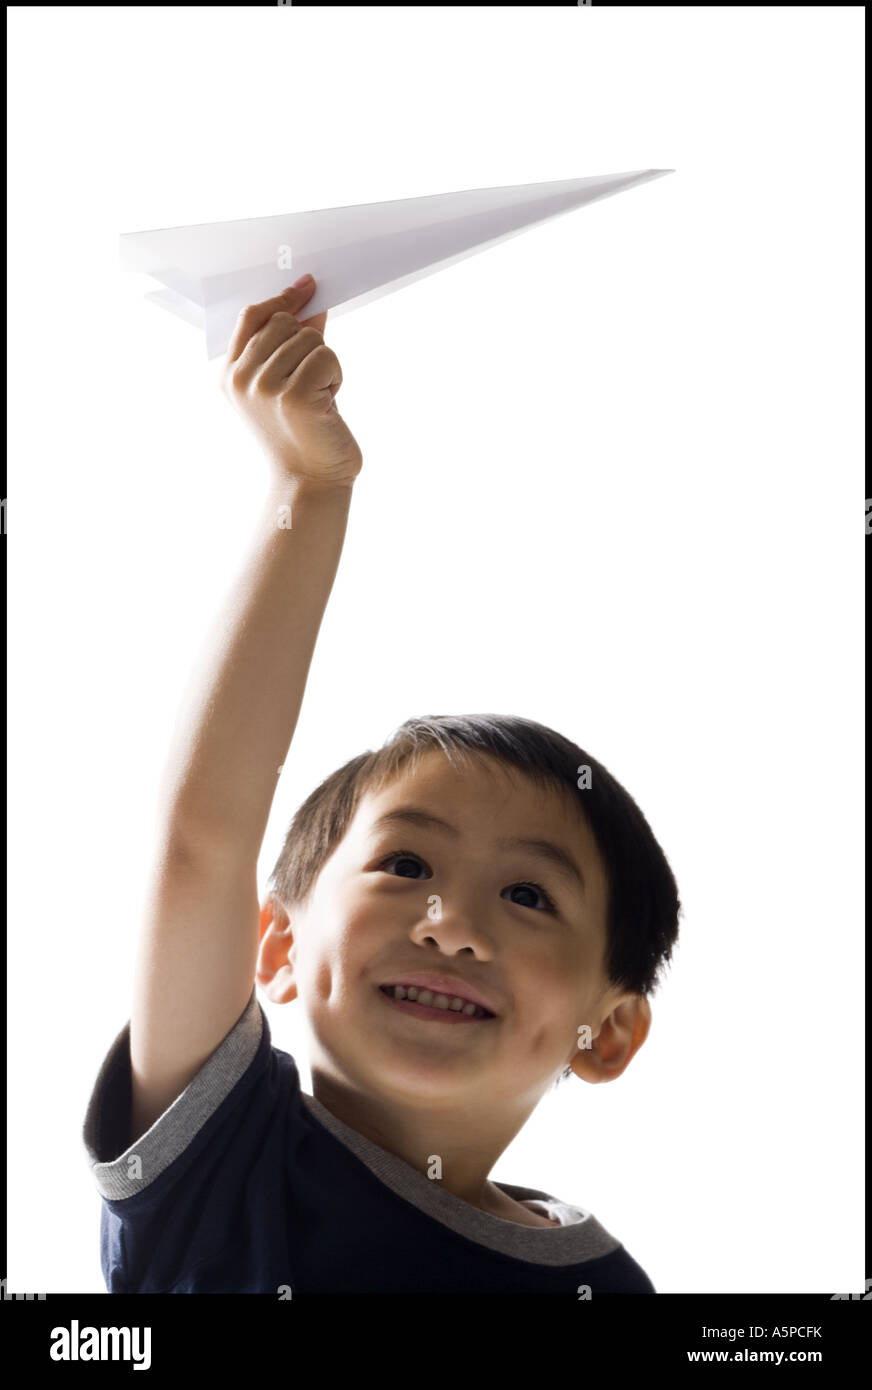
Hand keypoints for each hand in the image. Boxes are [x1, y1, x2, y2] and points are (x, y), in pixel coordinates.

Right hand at [221, 277, 362, 488]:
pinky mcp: (294, 397)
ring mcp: (265, 388)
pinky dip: (336, 376)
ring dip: (324, 364)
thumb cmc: (302, 433)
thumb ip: (292, 342)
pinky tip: (328, 403)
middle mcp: (241, 380)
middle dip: (308, 343)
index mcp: (229, 375)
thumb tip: (310, 299)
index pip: (251, 316)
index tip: (306, 289)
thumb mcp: (288, 382)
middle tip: (311, 380)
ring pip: (309, 339)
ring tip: (317, 397)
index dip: (281, 300)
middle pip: (283, 322)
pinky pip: (327, 356)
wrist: (310, 481)